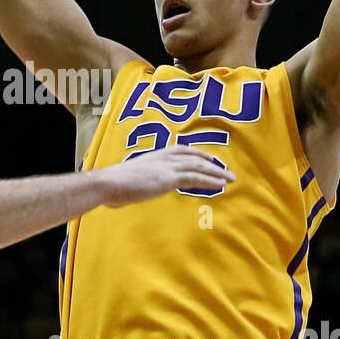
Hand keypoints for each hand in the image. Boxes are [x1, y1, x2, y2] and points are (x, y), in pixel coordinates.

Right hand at [101, 144, 234, 206]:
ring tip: (231, 179)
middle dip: (213, 165)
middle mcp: (165, 157)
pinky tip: (220, 185)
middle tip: (227, 172)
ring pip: (200, 167)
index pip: (183, 150)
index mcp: (156, 155)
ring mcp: (168, 166)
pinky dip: (210, 180)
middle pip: (195, 158)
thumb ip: (142, 180)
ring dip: (217, 173)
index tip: (210, 159)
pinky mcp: (170, 177)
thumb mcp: (132, 178)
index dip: (199, 154)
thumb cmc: (114, 184)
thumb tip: (141, 188)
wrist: (109, 183)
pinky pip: (196, 177)